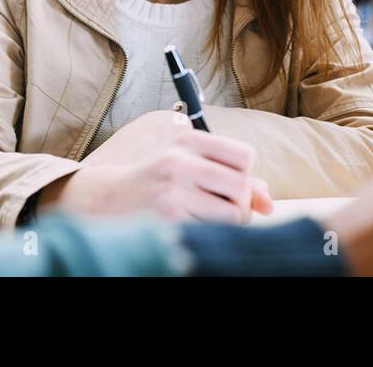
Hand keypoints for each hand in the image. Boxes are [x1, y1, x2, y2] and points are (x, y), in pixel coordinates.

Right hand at [36, 110, 273, 223]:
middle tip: (220, 208)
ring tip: (204, 219)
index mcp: (186, 140)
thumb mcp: (187, 165)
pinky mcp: (168, 217)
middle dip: (240, 204)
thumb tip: (269, 204)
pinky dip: (209, 233)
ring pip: (233, 214)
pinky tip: (190, 227)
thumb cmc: (154, 181)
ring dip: (226, 223)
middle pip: (243, 187)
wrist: (103, 200)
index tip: (226, 183)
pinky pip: (212, 231)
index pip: (245, 156)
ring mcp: (173, 190)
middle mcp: (180, 160)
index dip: (243, 175)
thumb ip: (230, 177)